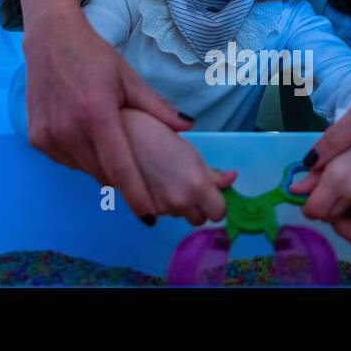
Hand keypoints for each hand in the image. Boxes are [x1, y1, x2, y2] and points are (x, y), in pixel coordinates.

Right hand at [20, 0, 194, 224]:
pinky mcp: (37, 139)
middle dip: (123, 178)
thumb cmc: (93, 57)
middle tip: (136, 169)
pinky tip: (87, 136)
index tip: (150, 217)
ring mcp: (49, 136)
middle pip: (104, 174)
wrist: (49, 40)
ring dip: (101, 166)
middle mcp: (69, 130)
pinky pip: (67, 162)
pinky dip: (81, 157)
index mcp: (97, 115)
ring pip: (85, 170)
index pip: (121, 169)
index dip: (137, 196)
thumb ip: (158, 108)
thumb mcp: (128, 79)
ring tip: (109, 143)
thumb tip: (188, 127)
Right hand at [121, 109, 234, 225]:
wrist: (119, 131)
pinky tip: (152, 181)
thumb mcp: (190, 151)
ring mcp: (159, 208)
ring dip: (177, 204)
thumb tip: (231, 179)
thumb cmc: (157, 133)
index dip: (216, 204)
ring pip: (178, 216)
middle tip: (188, 183)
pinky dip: (159, 202)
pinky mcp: (141, 209)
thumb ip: (212, 172)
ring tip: (166, 177)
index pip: (219, 213)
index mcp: (196, 185)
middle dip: (197, 206)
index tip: (211, 193)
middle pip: (199, 219)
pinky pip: (159, 213)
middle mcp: (179, 202)